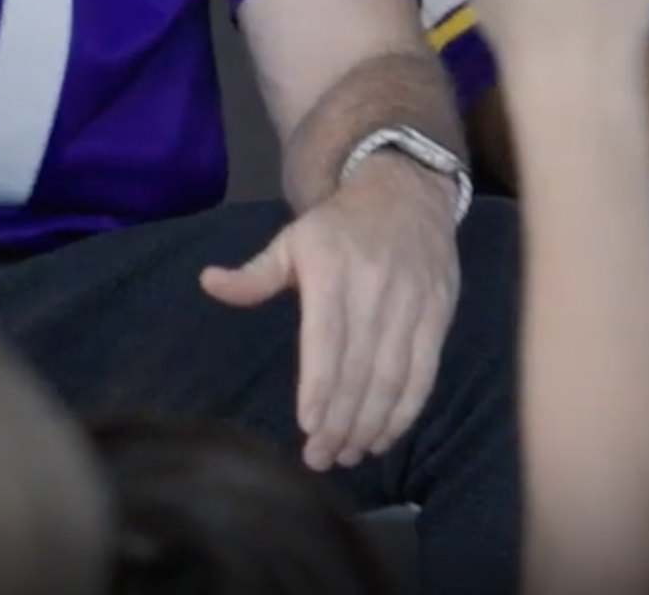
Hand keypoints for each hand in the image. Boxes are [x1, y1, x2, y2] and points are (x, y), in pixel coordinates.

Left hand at [200, 156, 459, 471]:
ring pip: (393, 376)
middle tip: (322, 459)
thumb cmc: (338, 228)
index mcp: (332, 270)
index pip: (327, 338)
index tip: (308, 427)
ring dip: (371, 423)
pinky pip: (424, 371)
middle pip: (359, 367)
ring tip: (350, 454)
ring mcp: (412, 302)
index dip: (320, 386)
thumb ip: (255, 274)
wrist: (406, 191)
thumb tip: (209, 282)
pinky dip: (406, 410)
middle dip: (340, 421)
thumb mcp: (292, 241)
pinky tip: (385, 434)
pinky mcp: (439, 313)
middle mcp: (374, 287)